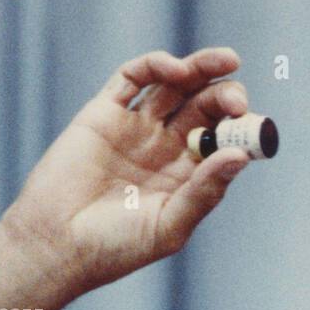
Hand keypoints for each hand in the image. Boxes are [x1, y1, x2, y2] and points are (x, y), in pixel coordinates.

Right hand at [0, 47, 255, 299]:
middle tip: (237, 99)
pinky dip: (155, 66)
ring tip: (226, 62)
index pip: (222, 140)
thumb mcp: (170, 226)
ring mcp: (135, 128)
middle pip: (203, 108)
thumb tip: (241, 156)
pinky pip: (132, 78)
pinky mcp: (103, 113)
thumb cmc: (116, 247)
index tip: (252, 123)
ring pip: (174, 86)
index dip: (239, 128)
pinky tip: (176, 69)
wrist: (57, 245)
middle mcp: (164, 148)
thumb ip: (204, 191)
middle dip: (225, 96)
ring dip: (201, 69)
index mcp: (186, 176)